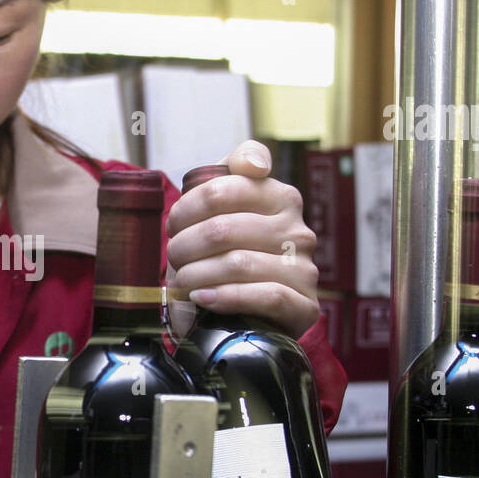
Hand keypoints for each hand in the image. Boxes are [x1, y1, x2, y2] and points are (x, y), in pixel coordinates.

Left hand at [166, 139, 319, 338]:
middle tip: (174, 258)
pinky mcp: (304, 306)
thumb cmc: (232, 255)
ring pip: (238, 263)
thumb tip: (257, 163)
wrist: (252, 314)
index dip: (186, 209)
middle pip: (222, 229)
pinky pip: (265, 296)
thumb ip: (233, 172)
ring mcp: (304, 269)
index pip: (220, 191)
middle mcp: (298, 231)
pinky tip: (202, 299)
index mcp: (281, 198)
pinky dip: (225, 297)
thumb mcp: (229, 208)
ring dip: (196, 275)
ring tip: (182, 281)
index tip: (173, 226)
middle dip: (184, 246)